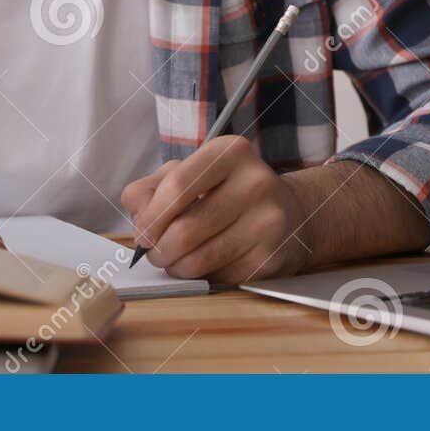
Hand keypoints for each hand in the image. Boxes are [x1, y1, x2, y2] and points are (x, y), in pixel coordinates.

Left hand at [121, 136, 311, 282]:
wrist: (291, 215)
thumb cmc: (228, 192)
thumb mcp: (192, 173)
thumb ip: (154, 186)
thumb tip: (137, 212)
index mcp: (231, 152)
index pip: (176, 186)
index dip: (150, 216)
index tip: (141, 232)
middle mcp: (255, 183)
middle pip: (183, 229)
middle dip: (157, 249)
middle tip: (154, 253)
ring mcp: (267, 222)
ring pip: (197, 259)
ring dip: (174, 267)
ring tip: (174, 260)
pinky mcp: (270, 259)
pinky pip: (217, 278)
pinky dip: (200, 277)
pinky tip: (205, 264)